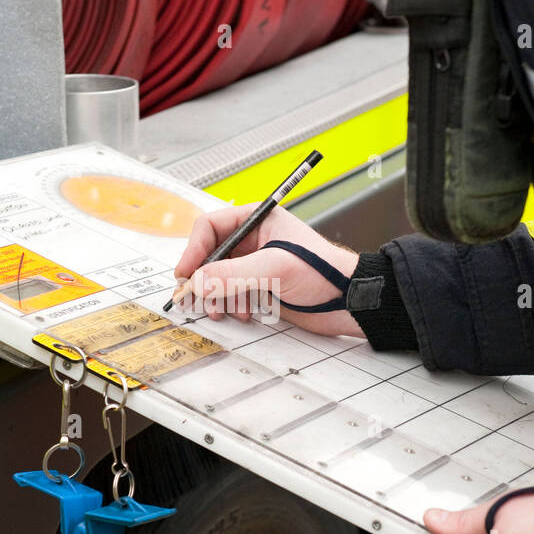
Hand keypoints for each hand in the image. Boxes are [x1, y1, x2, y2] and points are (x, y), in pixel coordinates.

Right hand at [174, 204, 364, 336]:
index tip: (186, 272)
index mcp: (257, 221)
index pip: (211, 226)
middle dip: (202, 277)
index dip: (194, 248)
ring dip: (214, 296)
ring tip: (220, 311)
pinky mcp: (259, 288)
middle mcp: (253, 240)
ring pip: (217, 278)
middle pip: (209, 254)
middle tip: (192, 297)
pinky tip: (243, 313)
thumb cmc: (323, 272)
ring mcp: (255, 265)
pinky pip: (230, 294)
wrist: (347, 302)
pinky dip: (229, 305)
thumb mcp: (275, 268)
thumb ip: (233, 275)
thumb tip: (196, 282)